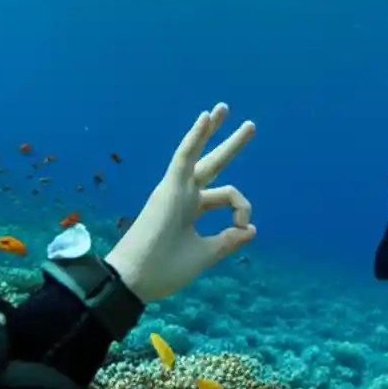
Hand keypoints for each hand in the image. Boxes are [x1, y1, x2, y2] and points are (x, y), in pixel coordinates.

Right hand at [105, 103, 255, 303]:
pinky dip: (195, 136)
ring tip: (225, 108)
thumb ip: (227, 240)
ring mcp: (176, 189)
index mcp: (192, 210)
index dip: (242, 210)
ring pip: (198, 153)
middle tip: (251, 126)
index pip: (228, 198)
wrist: (136, 279)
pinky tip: (206, 117)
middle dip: (231, 144)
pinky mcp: (169, 188)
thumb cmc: (164, 269)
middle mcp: (185, 195)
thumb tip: (251, 228)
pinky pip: (184, 156)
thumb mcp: (205, 254)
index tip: (243, 228)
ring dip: (213, 130)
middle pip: (214, 164)